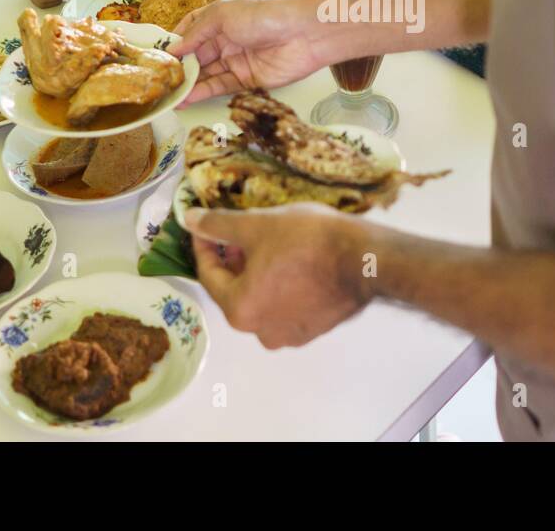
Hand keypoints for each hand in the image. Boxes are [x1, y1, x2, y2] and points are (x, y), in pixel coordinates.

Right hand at [167, 0, 333, 103]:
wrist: (305, 32)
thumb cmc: (265, 13)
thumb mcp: (223, 14)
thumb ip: (197, 32)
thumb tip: (176, 47)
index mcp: (223, 14)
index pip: (194, 26)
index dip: (177, 38)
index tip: (159, 52)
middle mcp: (230, 36)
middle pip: (199, 52)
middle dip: (181, 64)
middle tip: (160, 77)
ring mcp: (239, 58)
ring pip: (208, 72)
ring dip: (189, 82)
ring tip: (168, 93)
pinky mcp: (248, 78)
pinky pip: (222, 86)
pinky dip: (204, 91)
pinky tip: (186, 97)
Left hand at [186, 203, 373, 348]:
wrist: (365, 259)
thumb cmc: (307, 241)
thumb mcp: (258, 225)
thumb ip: (219, 225)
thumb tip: (189, 220)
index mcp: (239, 310)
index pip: (209, 274)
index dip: (204, 245)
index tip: (205, 225)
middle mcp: (260, 331)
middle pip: (236, 289)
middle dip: (234, 259)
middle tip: (240, 232)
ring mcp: (290, 335)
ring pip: (263, 298)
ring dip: (259, 273)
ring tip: (270, 244)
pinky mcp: (315, 330)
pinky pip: (287, 305)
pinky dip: (282, 285)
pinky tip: (294, 262)